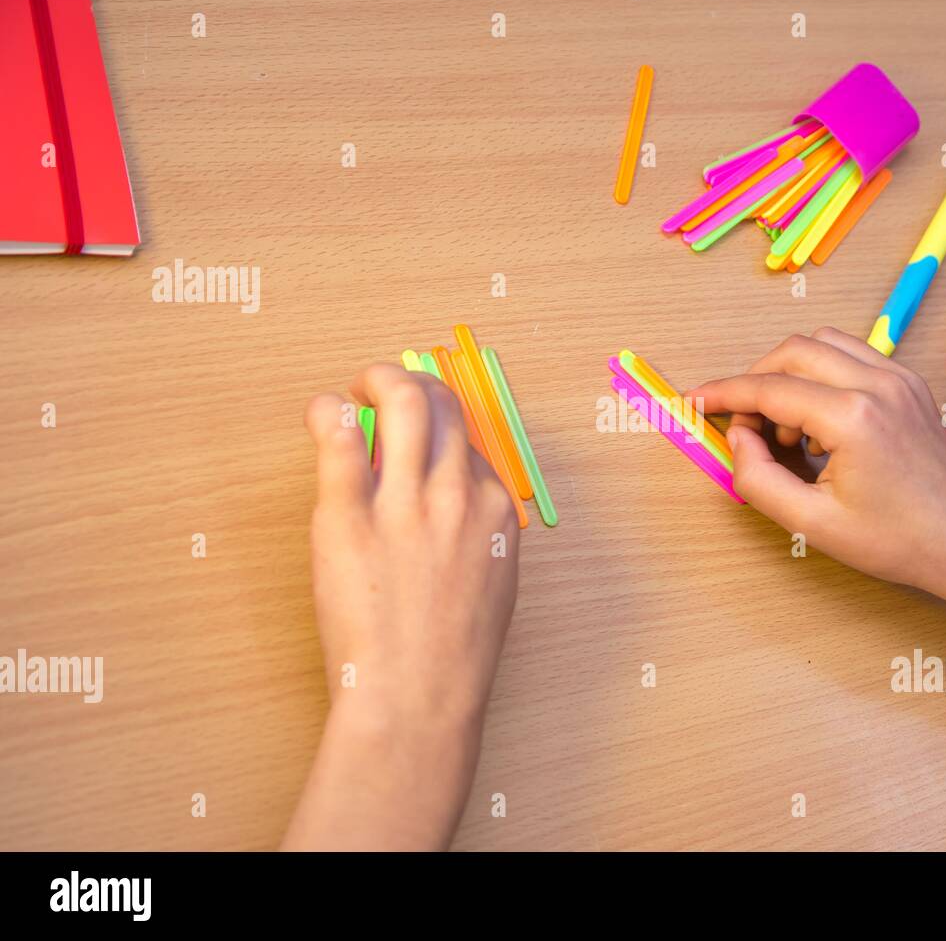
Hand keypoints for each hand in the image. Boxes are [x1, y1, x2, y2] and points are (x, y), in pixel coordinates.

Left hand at [283, 364, 519, 849]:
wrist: (416, 697)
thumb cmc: (454, 655)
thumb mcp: (493, 584)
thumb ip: (480, 534)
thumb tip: (458, 502)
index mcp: (494, 510)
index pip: (467, 438)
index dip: (438, 425)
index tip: (414, 431)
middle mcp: (456, 493)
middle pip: (441, 402)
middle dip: (410, 381)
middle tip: (381, 389)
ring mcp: (403, 501)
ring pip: (401, 400)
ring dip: (375, 379)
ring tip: (355, 391)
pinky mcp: (348, 514)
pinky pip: (338, 438)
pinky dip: (328, 411)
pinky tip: (322, 414)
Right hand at [688, 327, 945, 605]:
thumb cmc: (897, 540)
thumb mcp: (811, 524)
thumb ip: (758, 479)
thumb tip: (738, 440)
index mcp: (853, 419)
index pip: (770, 388)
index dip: (724, 394)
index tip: (695, 401)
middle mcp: (878, 385)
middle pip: (793, 351)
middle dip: (756, 381)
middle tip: (745, 428)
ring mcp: (899, 378)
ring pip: (822, 344)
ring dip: (789, 375)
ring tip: (788, 432)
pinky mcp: (909, 383)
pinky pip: (850, 356)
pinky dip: (821, 377)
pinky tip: (819, 425)